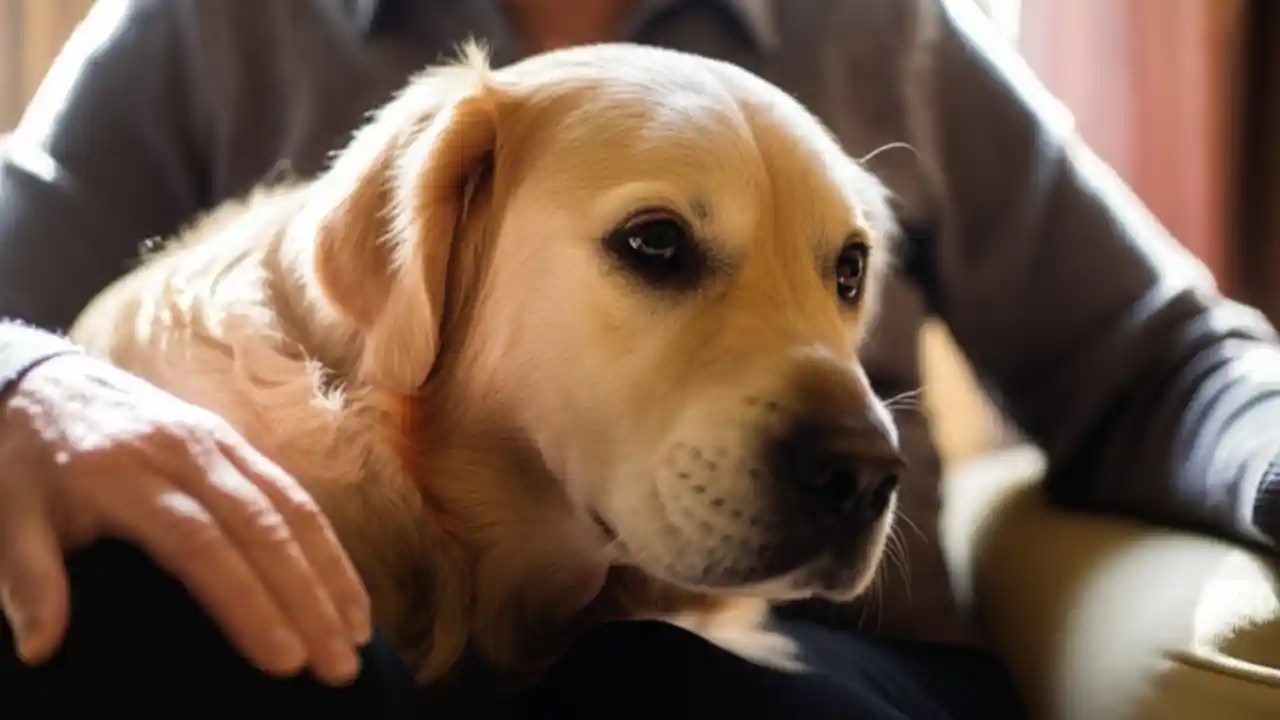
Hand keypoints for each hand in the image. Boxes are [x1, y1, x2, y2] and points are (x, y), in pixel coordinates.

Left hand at [0, 353, 371, 683]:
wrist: (45, 382)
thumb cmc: (26, 461)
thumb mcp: (8, 516)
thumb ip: (29, 580)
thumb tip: (41, 650)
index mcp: (130, 475)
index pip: (202, 544)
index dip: (247, 601)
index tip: (283, 660)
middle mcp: (189, 453)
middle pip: (265, 528)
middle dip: (309, 599)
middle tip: (339, 666)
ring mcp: (221, 444)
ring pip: (294, 507)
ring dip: (332, 574)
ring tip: (359, 635)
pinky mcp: (239, 444)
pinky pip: (295, 493)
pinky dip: (327, 545)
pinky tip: (345, 591)